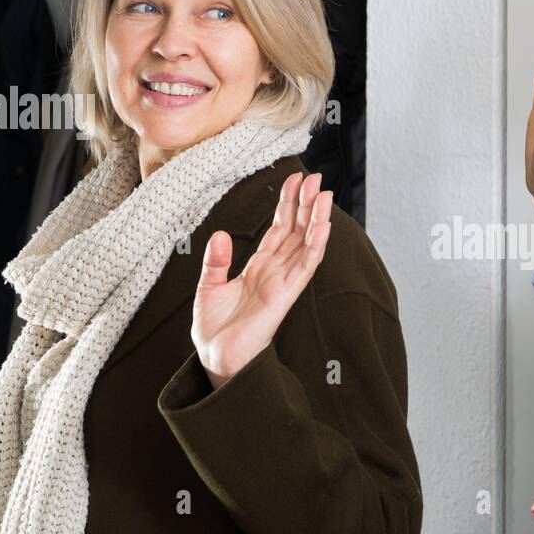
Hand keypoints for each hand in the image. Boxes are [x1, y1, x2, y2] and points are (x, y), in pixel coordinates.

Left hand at [193, 170, 332, 389]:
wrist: (215, 357)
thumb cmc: (214, 328)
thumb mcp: (209, 286)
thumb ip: (216, 260)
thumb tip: (220, 233)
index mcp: (259, 267)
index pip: (280, 229)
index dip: (288, 204)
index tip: (295, 181)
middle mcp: (275, 271)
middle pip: (297, 230)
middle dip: (306, 204)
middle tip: (315, 177)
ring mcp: (283, 282)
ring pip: (306, 244)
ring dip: (316, 219)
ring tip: (324, 193)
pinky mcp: (285, 295)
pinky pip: (305, 267)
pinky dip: (315, 246)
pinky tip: (322, 226)